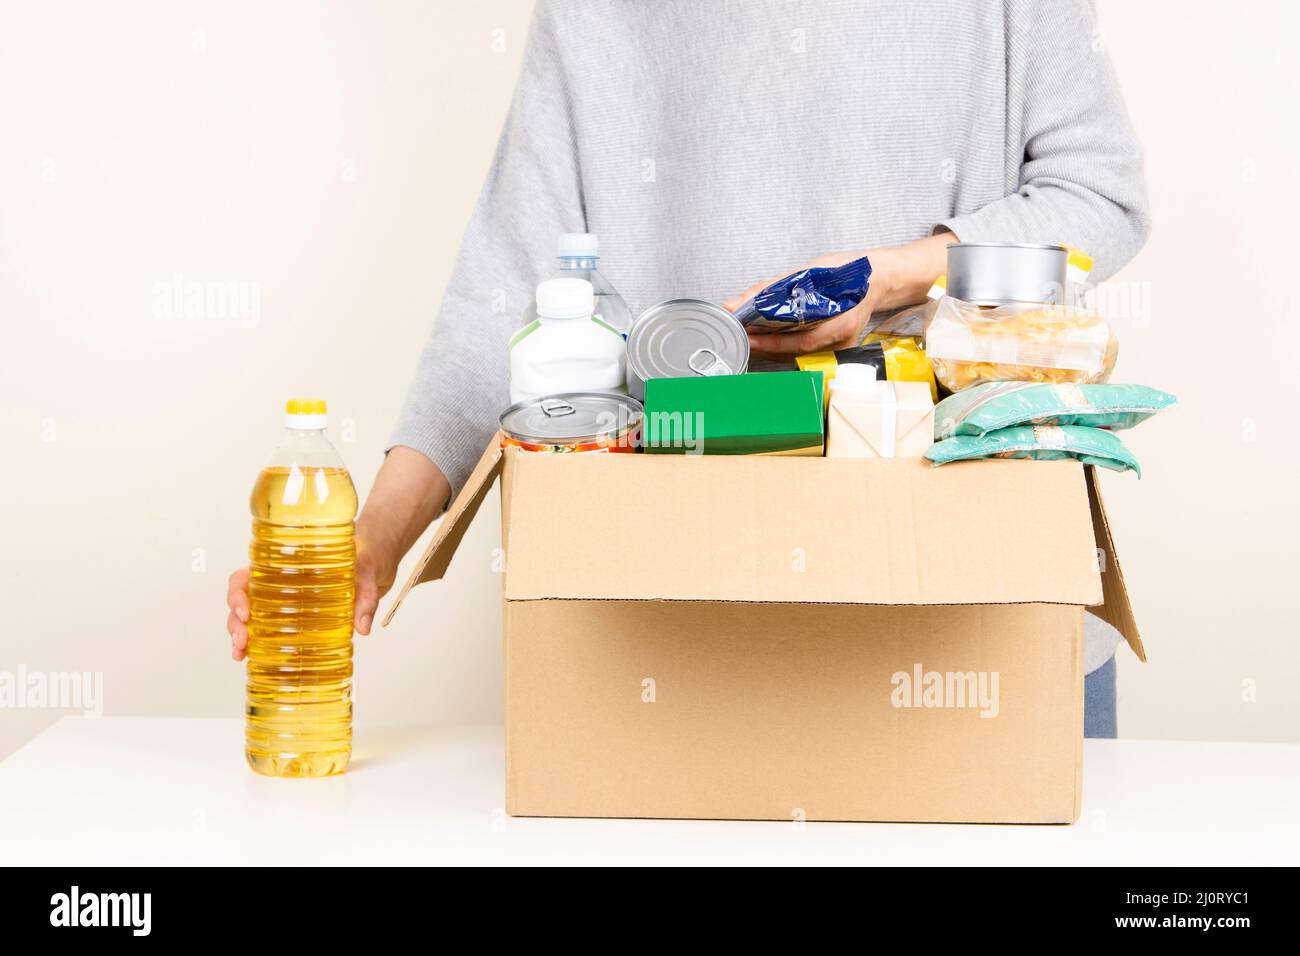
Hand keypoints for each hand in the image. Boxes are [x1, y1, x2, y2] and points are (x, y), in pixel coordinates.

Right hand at [225, 529, 396, 661]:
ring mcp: (288, 601)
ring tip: (241, 653)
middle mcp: (281, 583)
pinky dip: (260, 644)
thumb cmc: (367, 555)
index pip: (249, 575)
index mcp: (289, 565)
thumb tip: (362, 626)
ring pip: (252, 617)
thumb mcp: (368, 571)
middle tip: (242, 641)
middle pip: (244, 600)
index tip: (244, 611)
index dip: (239, 593)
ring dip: (241, 636)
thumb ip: (366, 596)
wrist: (379, 558)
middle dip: (236, 622)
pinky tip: (253, 657)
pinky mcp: (300, 617)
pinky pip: (273, 629)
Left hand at [722, 233, 955, 359]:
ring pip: (798, 354)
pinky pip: (806, 351)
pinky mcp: (837, 350)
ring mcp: (840, 349)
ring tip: (749, 336)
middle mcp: (840, 341)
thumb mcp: (810, 271)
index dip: (769, 342)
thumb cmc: (848, 272)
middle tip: (739, 336)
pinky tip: (770, 338)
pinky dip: (784, 345)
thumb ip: (773, 288)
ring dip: (771, 347)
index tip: (745, 336)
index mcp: (840, 323)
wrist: (879, 279)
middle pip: (794, 351)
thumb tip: (739, 301)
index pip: (798, 340)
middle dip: (764, 345)